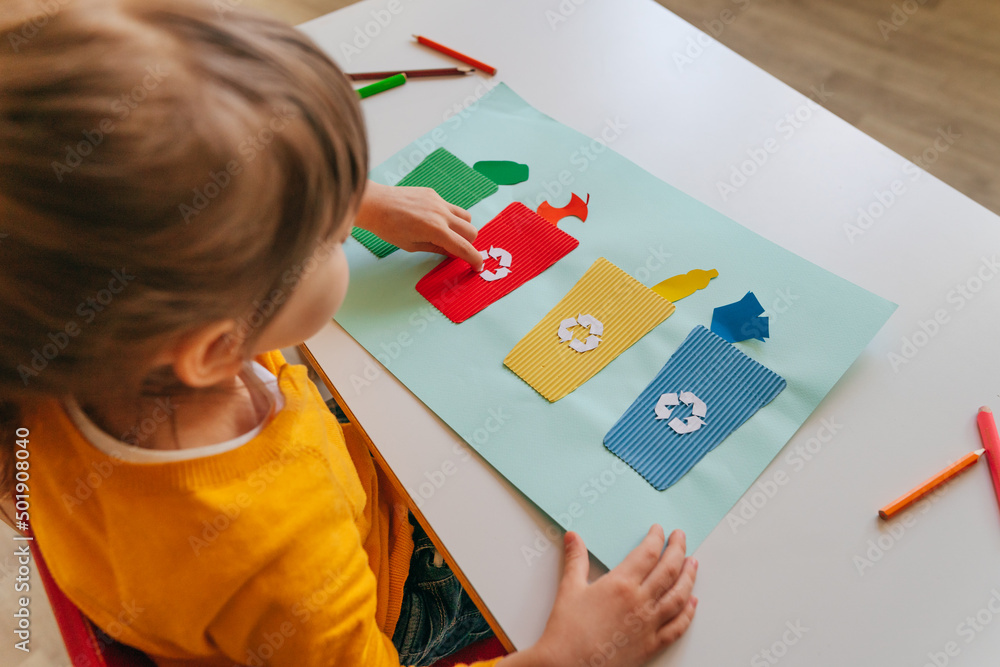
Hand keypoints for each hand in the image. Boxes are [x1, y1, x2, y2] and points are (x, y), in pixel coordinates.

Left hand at [354, 181, 483, 270]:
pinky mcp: (433, 194)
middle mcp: (442, 214)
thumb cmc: (389, 228)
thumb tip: (452, 252)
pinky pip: (450, 207)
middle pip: (471, 230)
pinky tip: (432, 220)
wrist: (376, 204)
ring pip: (465, 216)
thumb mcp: (412, 246)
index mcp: (436, 230)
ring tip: (448, 234)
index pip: (464, 247)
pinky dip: (449, 217)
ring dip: (463, 228)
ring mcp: (439, 202)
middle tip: (458, 249)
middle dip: (469, 243)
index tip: (478, 266)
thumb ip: (436, 248)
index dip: (474, 259)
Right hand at [506, 526, 697, 666]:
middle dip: (678, 549)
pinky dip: (688, 612)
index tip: (660, 531)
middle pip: (668, 569)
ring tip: (693, 563)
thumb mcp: (569, 588)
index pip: (647, 553)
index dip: (656, 539)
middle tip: (681, 537)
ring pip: (679, 595)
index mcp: (621, 584)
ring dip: (689, 577)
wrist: (568, 665)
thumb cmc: (567, 629)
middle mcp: (640, 601)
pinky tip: (692, 602)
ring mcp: (649, 624)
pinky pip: (677, 626)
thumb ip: (576, 559)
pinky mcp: (652, 645)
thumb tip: (573, 536)